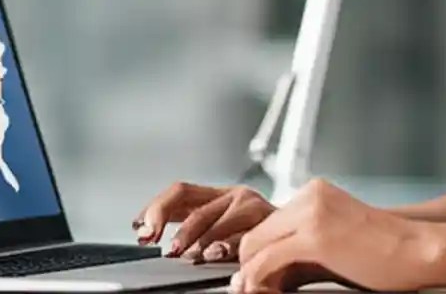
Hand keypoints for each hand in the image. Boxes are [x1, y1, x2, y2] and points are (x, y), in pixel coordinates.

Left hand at [133, 182, 274, 262]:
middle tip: (151, 239)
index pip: (178, 192)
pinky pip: (238, 234)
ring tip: (179, 252)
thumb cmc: (262, 240)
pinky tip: (211, 254)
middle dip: (162, 215)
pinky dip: (222, 246)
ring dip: (189, 237)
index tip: (139, 228)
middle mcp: (232, 195)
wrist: (305, 240)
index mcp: (218, 196)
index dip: (155, 208)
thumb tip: (152, 232)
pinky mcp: (267, 219)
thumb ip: (195, 227)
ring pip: (207, 216)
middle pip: (184, 193)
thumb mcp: (224, 228)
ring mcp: (250, 205)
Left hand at [233, 179, 440, 293]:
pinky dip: (257, 278)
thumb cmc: (387, 250)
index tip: (256, 276)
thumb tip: (272, 269)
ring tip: (258, 292)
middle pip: (257, 233)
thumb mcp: (338, 234)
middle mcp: (309, 195)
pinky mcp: (314, 236)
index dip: (257, 253)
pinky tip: (264, 290)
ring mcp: (310, 213)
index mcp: (315, 192)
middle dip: (248, 264)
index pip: (269, 223)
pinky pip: (267, 259)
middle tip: (250, 289)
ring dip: (251, 274)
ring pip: (255, 245)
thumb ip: (305, 241)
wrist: (418, 249)